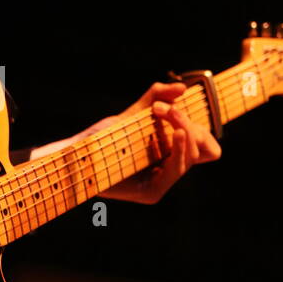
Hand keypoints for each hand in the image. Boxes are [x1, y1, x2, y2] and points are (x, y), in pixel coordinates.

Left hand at [77, 80, 220, 203]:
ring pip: (192, 158)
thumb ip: (156, 97)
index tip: (177, 108)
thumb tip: (182, 88)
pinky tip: (178, 134)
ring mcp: (161, 184)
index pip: (207, 146)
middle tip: (166, 108)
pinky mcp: (151, 193)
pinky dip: (180, 150)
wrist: (75, 156)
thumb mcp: (133, 112)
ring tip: (170, 114)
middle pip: (203, 148)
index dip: (202, 127)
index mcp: (171, 155)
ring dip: (184, 130)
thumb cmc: (102, 137)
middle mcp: (169, 170)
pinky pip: (175, 171)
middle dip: (190, 123)